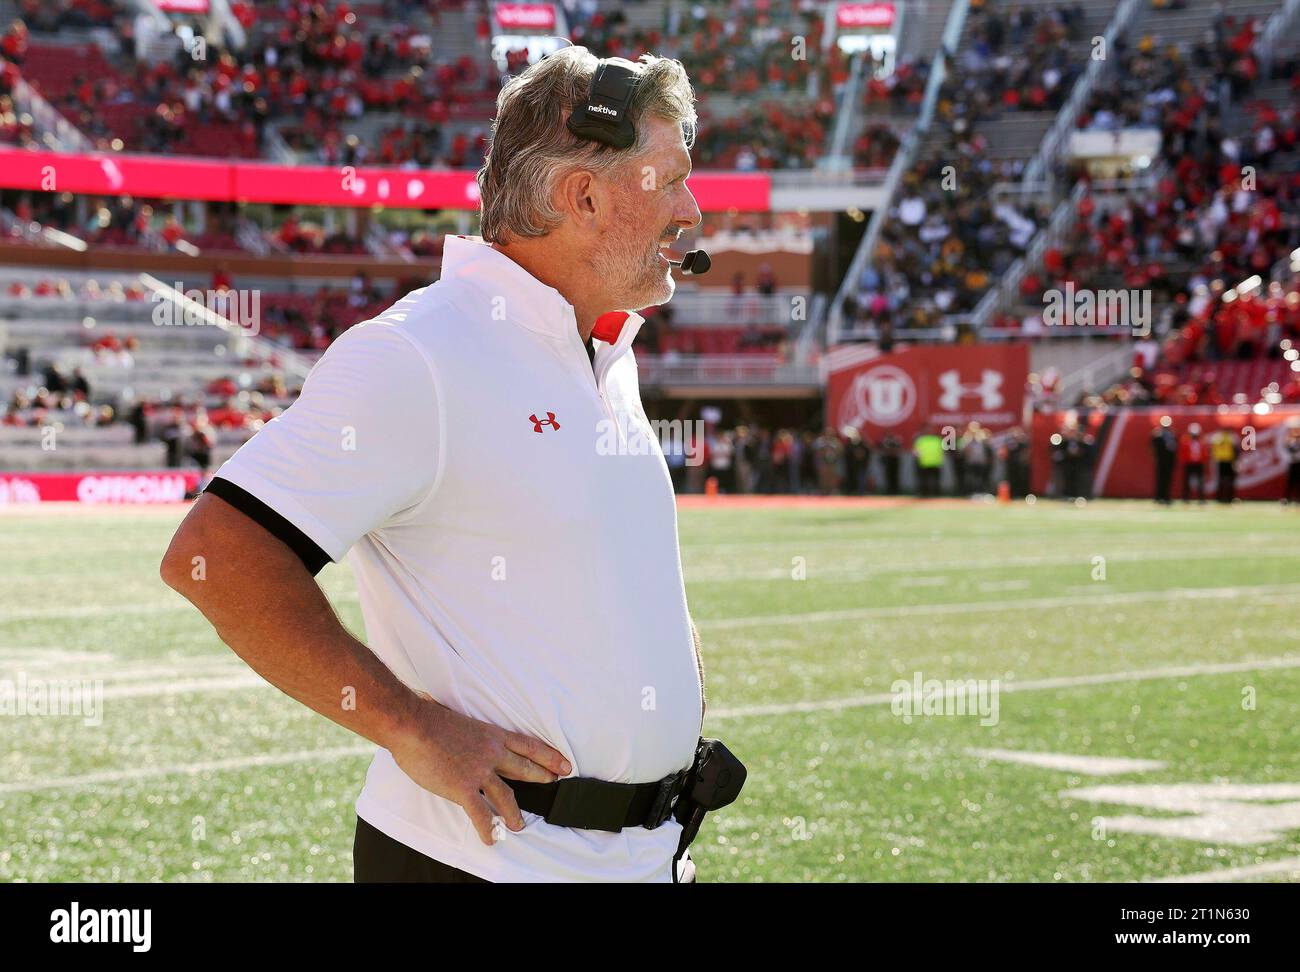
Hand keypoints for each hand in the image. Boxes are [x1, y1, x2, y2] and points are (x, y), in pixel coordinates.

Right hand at [389, 696, 571, 845]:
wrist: (413, 724)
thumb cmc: (430, 719)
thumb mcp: (462, 722)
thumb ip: (472, 735)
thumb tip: (467, 739)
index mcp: (492, 735)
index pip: (529, 746)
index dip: (549, 756)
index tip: (564, 764)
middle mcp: (492, 753)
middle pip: (525, 768)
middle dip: (543, 777)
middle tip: (556, 784)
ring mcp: (479, 772)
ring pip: (507, 796)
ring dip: (515, 814)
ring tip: (519, 825)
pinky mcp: (463, 788)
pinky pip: (481, 814)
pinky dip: (488, 829)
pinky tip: (491, 839)